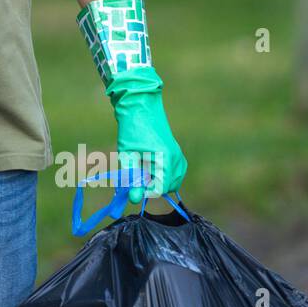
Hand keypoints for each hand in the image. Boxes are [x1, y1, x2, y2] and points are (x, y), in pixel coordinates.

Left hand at [107, 66, 186, 201]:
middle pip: (168, 187)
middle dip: (151, 187)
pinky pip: (175, 173)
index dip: (145, 191)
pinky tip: (150, 167)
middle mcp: (176, 159)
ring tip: (142, 170)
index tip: (133, 186)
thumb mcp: (128, 156)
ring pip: (173, 182)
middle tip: (136, 177)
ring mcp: (179, 156)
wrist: (140, 107)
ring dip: (158, 181)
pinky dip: (164, 175)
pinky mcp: (177, 153)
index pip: (160, 189)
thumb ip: (132, 178)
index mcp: (165, 160)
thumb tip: (134, 199)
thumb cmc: (132, 130)